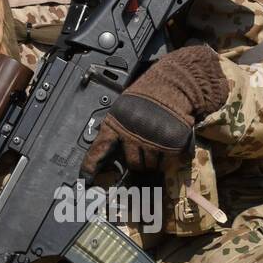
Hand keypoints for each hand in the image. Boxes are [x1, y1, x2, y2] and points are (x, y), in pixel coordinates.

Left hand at [80, 44, 228, 174]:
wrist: (174, 83)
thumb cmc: (148, 96)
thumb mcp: (124, 109)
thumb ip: (117, 131)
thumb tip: (109, 158)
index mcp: (117, 123)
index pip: (100, 150)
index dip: (92, 167)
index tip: (88, 179)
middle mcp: (133, 132)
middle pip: (133, 164)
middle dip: (139, 161)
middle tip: (145, 149)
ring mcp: (154, 139)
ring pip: (153, 165)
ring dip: (156, 159)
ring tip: (159, 142)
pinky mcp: (173, 142)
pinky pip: (171, 161)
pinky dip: (172, 155)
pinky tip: (170, 141)